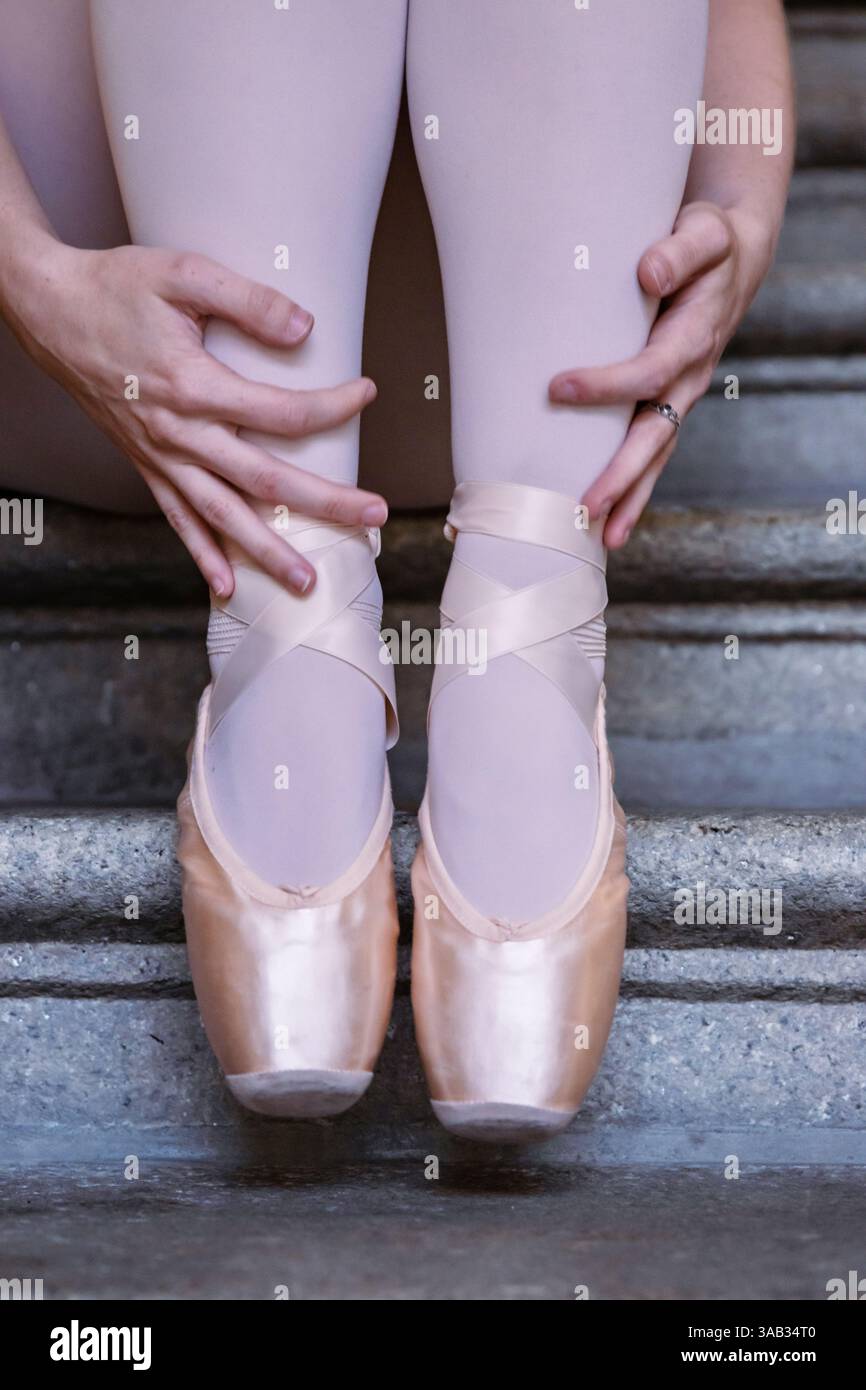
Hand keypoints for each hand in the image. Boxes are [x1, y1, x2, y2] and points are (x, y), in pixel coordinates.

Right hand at [6, 236, 386, 594]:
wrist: (52, 312)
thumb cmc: (118, 288)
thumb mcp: (182, 273)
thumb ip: (247, 299)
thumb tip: (305, 328)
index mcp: (193, 385)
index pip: (282, 413)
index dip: (332, 407)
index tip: (366, 393)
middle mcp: (179, 433)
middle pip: (265, 480)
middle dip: (325, 503)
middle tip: (375, 516)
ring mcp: (161, 457)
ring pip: (224, 515)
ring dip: (267, 552)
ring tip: (307, 581)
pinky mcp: (146, 466)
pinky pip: (178, 520)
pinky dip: (203, 556)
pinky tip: (229, 587)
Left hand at [549, 201, 772, 547]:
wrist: (733, 256)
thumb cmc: (709, 242)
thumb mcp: (704, 231)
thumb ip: (681, 250)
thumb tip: (649, 271)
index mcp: (694, 337)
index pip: (650, 370)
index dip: (608, 383)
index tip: (559, 386)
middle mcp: (690, 376)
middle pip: (656, 435)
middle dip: (622, 474)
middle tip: (586, 504)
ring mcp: (681, 396)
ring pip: (656, 456)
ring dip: (631, 498)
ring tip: (602, 537)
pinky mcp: (668, 404)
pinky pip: (651, 453)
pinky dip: (633, 490)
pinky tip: (608, 522)